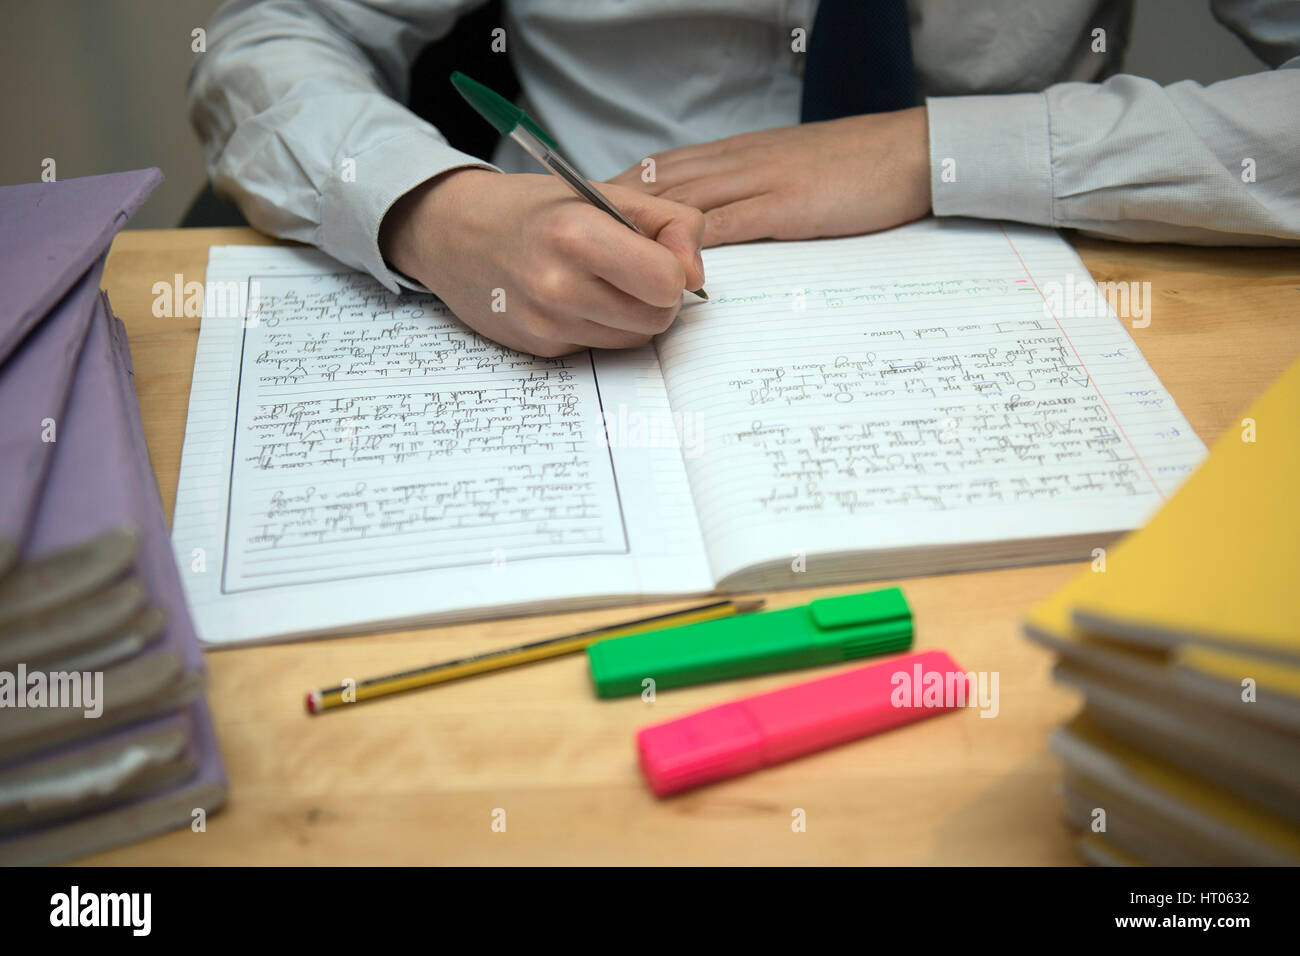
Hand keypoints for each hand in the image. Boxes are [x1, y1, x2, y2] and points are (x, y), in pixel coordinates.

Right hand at [379, 169, 705, 356]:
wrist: (451, 233)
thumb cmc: (532, 208)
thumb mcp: (603, 192)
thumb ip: (668, 221)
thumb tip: (696, 273)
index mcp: (576, 235)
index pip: (667, 282)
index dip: (675, 268)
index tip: (659, 253)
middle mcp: (558, 286)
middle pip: (658, 318)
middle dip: (658, 295)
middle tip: (633, 268)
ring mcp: (547, 324)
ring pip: (635, 338)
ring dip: (633, 313)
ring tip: (603, 280)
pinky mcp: (541, 349)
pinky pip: (601, 347)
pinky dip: (601, 325)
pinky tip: (574, 298)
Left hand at [607, 107, 931, 246]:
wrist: (909, 152)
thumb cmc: (852, 167)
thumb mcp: (788, 172)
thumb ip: (747, 191)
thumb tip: (707, 223)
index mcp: (737, 155)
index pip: (664, 168)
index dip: (618, 189)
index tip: (580, 212)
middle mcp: (738, 162)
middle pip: (659, 182)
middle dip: (610, 208)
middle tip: (569, 233)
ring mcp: (759, 182)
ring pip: (682, 200)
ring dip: (639, 225)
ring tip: (598, 250)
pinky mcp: (784, 206)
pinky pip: (729, 224)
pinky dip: (693, 244)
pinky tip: (666, 262)